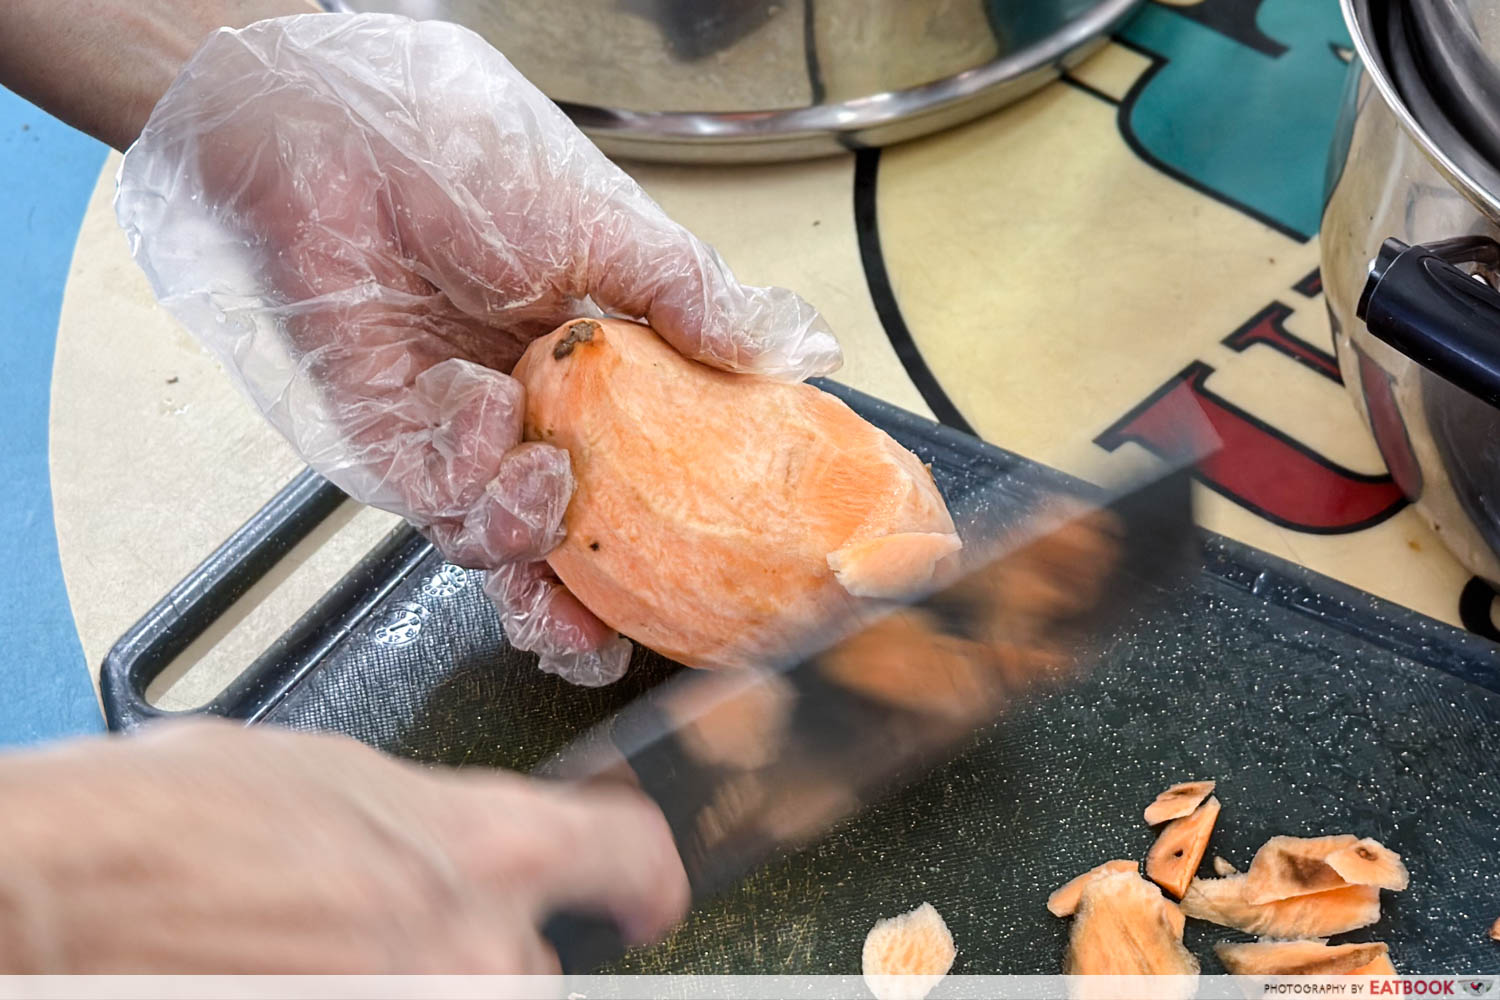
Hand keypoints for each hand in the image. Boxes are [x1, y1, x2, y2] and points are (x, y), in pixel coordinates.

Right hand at [0, 722, 686, 972]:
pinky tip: (305, 968)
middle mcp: (484, 951)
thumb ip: (433, 822)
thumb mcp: (337, 777)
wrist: (63, 897)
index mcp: (491, 846)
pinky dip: (375, 994)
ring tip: (326, 950)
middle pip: (541, 964)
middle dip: (485, 947)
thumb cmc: (171, 825)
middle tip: (388, 924)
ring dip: (425, 982)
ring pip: (482, 999)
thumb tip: (455, 847)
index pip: (638, 859)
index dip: (645, 877)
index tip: (645, 898)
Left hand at [115, 12, 841, 685]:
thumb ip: (700, 303)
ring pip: (496, 546)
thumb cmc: (471, 164)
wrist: (351, 138)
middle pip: (562, 554)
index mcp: (590, 384)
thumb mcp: (612, 232)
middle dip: (581, 615)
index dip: (667, 549)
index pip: (638, 489)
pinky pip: (439, 498)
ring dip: (528, 534)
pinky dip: (468, 463)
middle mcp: (527, 426)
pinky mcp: (391, 446)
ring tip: (547, 477)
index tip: (706, 588)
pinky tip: (478, 394)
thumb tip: (804, 350)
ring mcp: (458, 443)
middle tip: (606, 640)